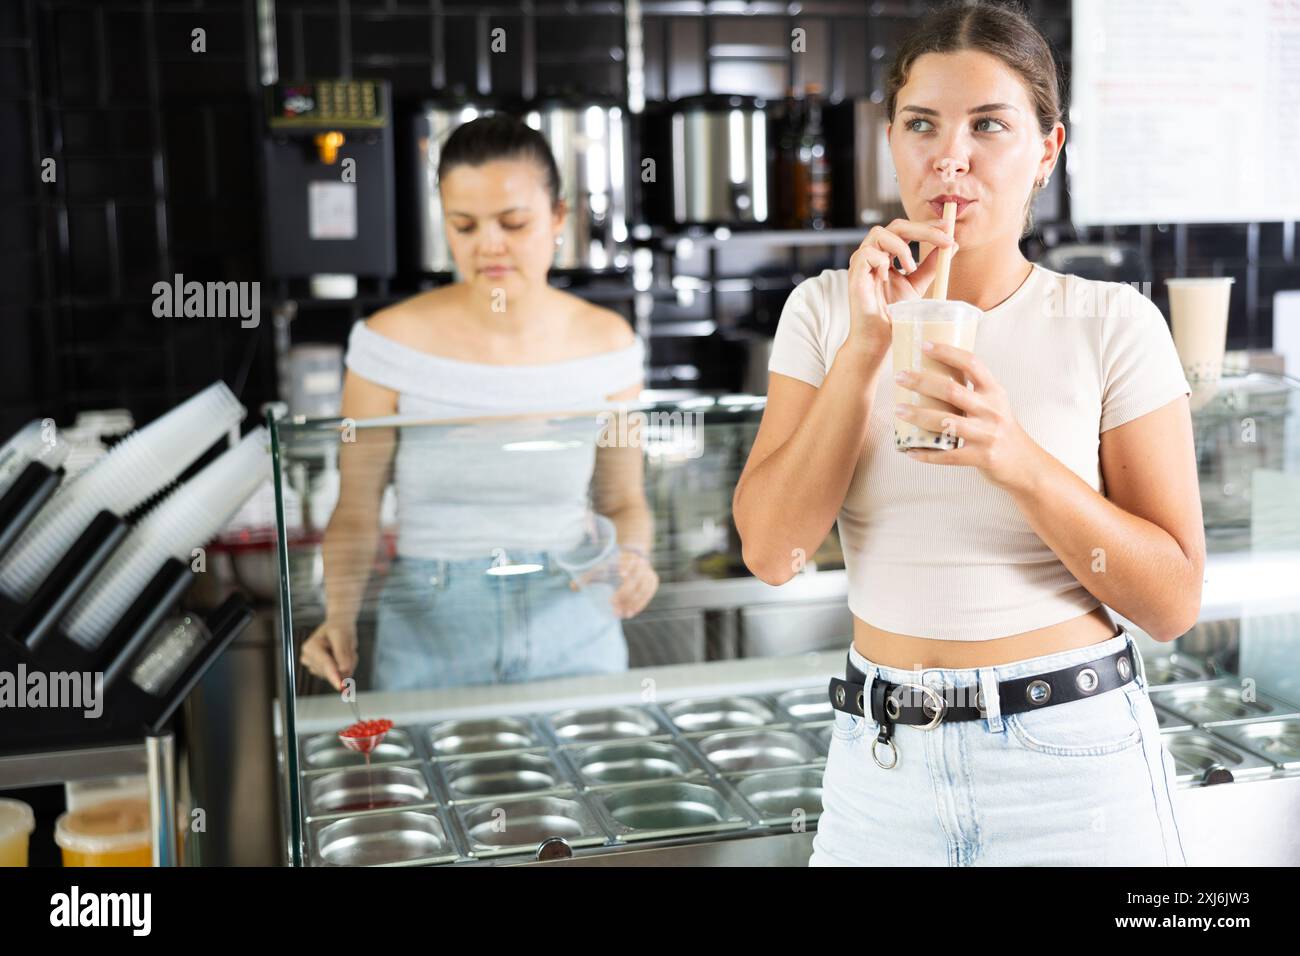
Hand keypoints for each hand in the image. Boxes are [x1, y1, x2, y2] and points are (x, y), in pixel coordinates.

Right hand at [300, 620, 357, 691]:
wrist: (339, 627)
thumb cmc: (339, 628)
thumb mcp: (342, 635)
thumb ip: (342, 653)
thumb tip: (344, 669)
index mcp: (311, 647)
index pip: (325, 664)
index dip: (334, 676)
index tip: (340, 687)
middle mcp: (309, 658)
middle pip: (333, 672)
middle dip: (347, 662)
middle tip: (349, 648)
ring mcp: (315, 666)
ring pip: (338, 675)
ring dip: (348, 664)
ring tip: (345, 649)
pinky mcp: (322, 672)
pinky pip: (340, 676)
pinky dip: (347, 666)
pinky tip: (344, 656)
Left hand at [570, 546, 659, 618]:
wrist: (634, 556)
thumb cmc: (612, 564)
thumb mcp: (601, 567)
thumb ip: (588, 577)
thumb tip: (572, 587)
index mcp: (626, 558)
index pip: (626, 569)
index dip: (622, 580)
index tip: (613, 596)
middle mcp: (640, 564)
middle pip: (634, 582)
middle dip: (625, 597)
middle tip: (615, 610)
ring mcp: (648, 572)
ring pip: (643, 590)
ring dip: (634, 603)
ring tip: (625, 615)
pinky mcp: (653, 581)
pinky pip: (649, 593)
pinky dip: (642, 603)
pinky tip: (633, 612)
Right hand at [847, 217, 957, 358]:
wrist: (879, 338)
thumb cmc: (893, 314)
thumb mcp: (918, 285)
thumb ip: (932, 265)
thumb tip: (952, 245)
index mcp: (886, 254)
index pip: (905, 230)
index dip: (926, 225)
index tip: (948, 227)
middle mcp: (872, 254)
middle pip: (895, 226)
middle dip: (922, 229)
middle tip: (943, 238)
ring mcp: (861, 264)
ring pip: (879, 234)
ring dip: (901, 247)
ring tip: (911, 267)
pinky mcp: (854, 275)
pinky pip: (866, 254)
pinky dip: (881, 262)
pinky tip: (888, 277)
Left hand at [892, 340, 1039, 488]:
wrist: (1025, 464)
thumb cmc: (1001, 429)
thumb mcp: (994, 403)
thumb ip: (972, 389)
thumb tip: (938, 369)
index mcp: (994, 392)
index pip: (972, 364)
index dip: (948, 353)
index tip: (925, 346)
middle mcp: (991, 410)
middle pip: (952, 391)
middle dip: (922, 382)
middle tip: (900, 377)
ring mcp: (986, 434)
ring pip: (946, 422)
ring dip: (918, 415)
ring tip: (898, 410)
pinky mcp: (981, 457)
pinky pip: (948, 456)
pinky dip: (927, 454)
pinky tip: (909, 450)